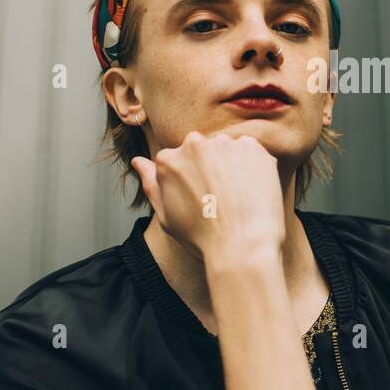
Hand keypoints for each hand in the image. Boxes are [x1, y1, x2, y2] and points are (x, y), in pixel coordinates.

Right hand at [131, 131, 285, 265]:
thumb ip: (151, 184)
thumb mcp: (166, 215)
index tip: (200, 199)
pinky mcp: (251, 147)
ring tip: (237, 196)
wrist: (242, 245)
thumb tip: (138, 161)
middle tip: (219, 198)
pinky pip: (250, 150)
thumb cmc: (201, 237)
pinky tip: (251, 190)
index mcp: (168, 160)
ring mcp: (224, 144)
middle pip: (201, 150)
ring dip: (230, 164)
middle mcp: (194, 145)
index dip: (189, 182)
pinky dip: (252, 165)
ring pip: (226, 149)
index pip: (177, 160)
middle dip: (208, 168)